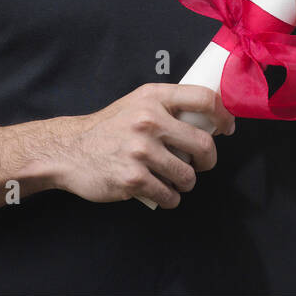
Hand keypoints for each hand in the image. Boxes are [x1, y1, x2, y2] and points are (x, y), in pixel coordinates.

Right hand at [54, 84, 235, 208]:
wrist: (69, 150)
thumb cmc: (108, 128)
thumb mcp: (137, 103)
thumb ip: (168, 106)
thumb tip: (207, 120)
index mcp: (153, 97)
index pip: (204, 98)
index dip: (223, 115)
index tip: (226, 128)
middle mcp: (148, 120)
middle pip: (204, 144)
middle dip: (208, 160)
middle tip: (200, 163)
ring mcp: (141, 150)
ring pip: (188, 175)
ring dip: (186, 182)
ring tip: (173, 178)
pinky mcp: (133, 178)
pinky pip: (169, 195)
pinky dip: (169, 198)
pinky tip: (160, 191)